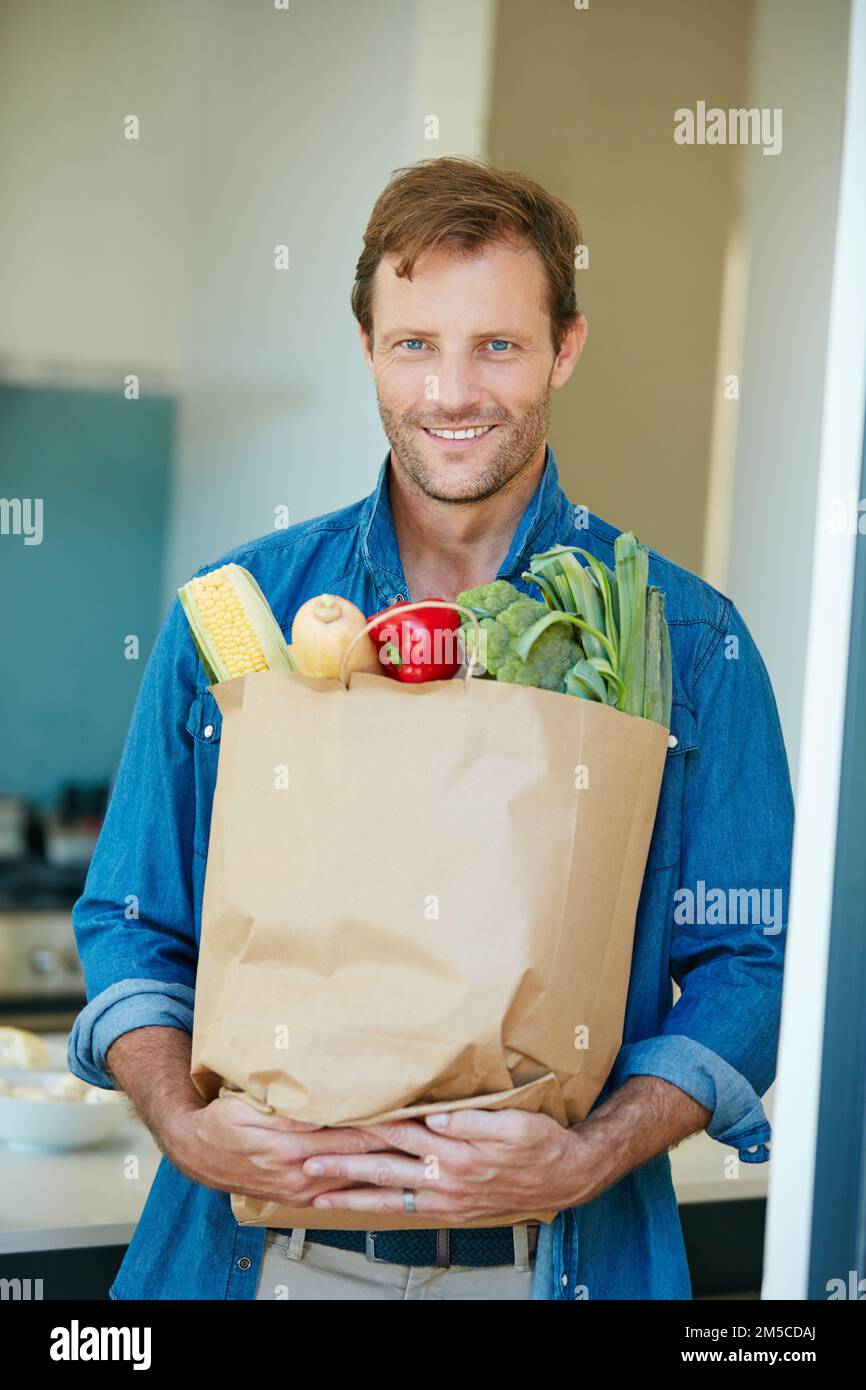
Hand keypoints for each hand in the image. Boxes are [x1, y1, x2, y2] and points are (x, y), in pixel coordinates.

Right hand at [164, 1095, 405, 1207]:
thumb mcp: (251, 1102)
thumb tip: (325, 1087)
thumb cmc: (224, 1120)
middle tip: (424, 1123)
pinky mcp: (301, 1197)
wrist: (198, 1154)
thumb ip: (289, 1099)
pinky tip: (388, 1170)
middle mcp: (299, 1169)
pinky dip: (366, 1178)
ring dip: (385, 1160)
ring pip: (354, 1173)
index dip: (379, 1117)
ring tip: (417, 1146)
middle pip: (357, 1152)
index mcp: (289, 1142)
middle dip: (392, 1138)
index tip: (407, 1103)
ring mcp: (302, 1188)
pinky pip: (341, 1188)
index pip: (346, 1128)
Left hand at [300, 1108, 596, 1220]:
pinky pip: (407, 1210)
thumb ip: (471, 1121)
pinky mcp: (454, 1209)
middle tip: (305, 1166)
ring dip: (351, 1197)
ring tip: (317, 1197)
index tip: (331, 1121)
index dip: (363, 1127)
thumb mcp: (513, 1123)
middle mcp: (446, 1178)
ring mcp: (447, 1198)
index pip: (398, 1134)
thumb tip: (435, 1116)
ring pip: (389, 1196)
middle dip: (341, 1169)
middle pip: (383, 1170)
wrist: (566, 1177)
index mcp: (456, 1152)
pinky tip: (360, 1209)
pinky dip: (379, 1209)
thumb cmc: (540, 1143)